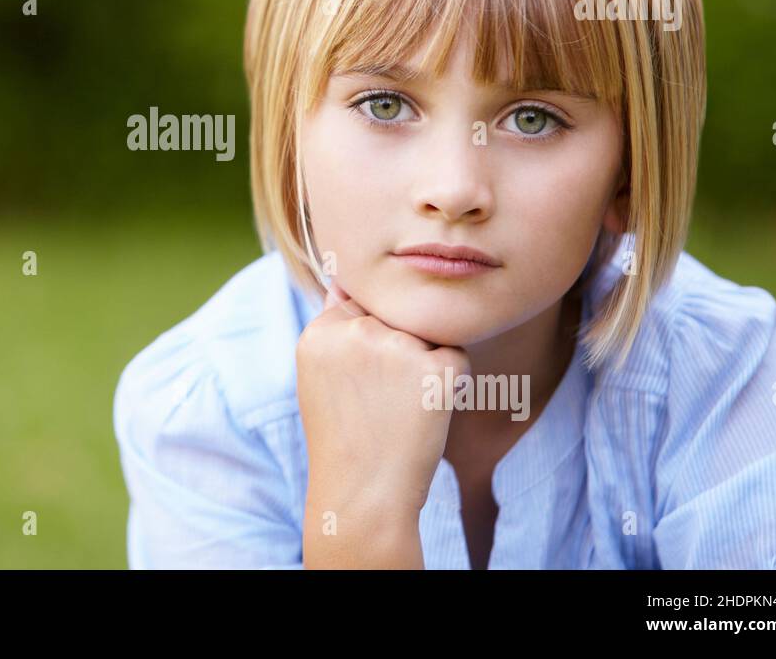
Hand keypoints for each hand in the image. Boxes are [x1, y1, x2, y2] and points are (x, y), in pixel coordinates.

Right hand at [297, 279, 469, 567]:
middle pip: (397, 318)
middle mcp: (353, 332)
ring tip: (398, 409)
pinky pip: (456, 358)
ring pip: (427, 335)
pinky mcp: (434, 369)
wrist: (363, 496)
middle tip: (379, 402)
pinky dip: (450, 384)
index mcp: (320, 331)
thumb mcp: (319, 376)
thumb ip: (334, 327)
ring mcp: (395, 348)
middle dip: (397, 351)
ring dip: (423, 366)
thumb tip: (345, 279)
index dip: (368, 344)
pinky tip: (423, 413)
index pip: (361, 306)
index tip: (359, 383)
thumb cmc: (343, 439)